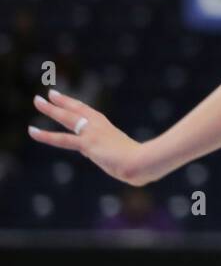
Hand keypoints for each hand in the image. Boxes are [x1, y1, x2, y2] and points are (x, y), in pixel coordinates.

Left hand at [28, 89, 155, 186]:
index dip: (75, 106)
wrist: (143, 163)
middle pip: (77, 110)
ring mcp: (93, 134)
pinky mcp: (88, 144)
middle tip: (48, 94)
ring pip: (68, 118)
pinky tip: (33, 131)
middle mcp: (100, 127)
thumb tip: (123, 170)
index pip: (88, 114)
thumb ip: (123, 163)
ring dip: (52, 109)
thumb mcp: (128, 159)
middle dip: (62, 102)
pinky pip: (63, 139)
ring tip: (37, 100)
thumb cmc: (143, 163)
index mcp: (108, 129)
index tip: (64, 100)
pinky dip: (46, 135)